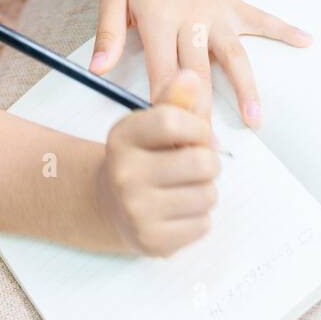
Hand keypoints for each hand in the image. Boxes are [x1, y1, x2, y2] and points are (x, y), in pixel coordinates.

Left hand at [89, 0, 312, 126]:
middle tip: (208, 146)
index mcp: (158, 18)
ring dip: (246, 86)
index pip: (161, 68)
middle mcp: (190, 17)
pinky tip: (306, 40)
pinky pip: (260, 18)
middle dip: (204, 109)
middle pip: (199, 70)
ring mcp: (214, 11)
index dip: (164, 101)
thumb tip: (98, 71)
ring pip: (234, 53)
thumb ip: (107, 34)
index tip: (168, 134)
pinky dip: (284, 28)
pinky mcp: (230, 4)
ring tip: (256, 118)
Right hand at [95, 68, 220, 256]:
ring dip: (206, 189)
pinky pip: (203, 224)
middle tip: (198, 163)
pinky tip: (179, 210)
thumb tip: (192, 77)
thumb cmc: (142, 157)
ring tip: (187, 186)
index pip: (173, 121)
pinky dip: (199, 216)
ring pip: (207, 195)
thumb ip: (174, 99)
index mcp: (122, 137)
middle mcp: (124, 173)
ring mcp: (136, 211)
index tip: (197, 133)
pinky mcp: (152, 242)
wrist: (111, 205)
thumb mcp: (151, 123)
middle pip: (200, 163)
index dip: (198, 126)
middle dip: (209, 161)